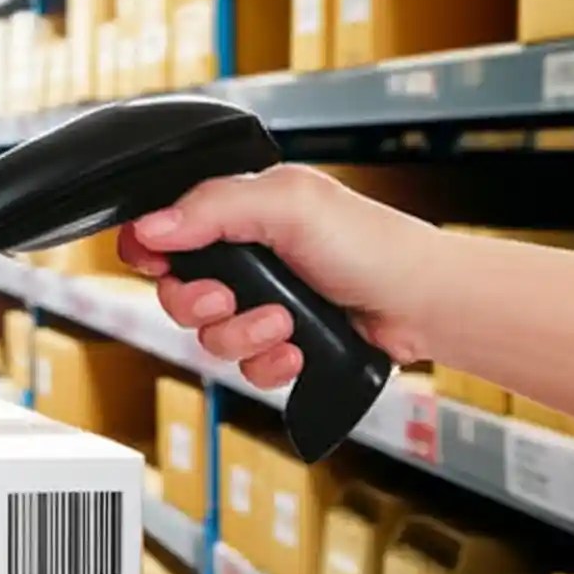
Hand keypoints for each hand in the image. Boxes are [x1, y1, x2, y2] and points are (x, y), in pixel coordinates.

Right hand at [118, 164, 440, 388]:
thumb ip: (212, 208)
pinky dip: (267, 365)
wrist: (424, 305)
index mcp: (237, 211)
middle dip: (198, 303)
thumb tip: (149, 227)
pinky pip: (242, 368)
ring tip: (284, 324)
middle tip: (229, 298)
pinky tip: (295, 351)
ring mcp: (259, 303)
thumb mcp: (288, 205)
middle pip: (175, 291)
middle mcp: (243, 258)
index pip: (164, 229)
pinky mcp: (278, 344)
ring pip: (207, 336)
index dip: (150, 250)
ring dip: (242, 336)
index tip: (156, 263)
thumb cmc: (373, 244)